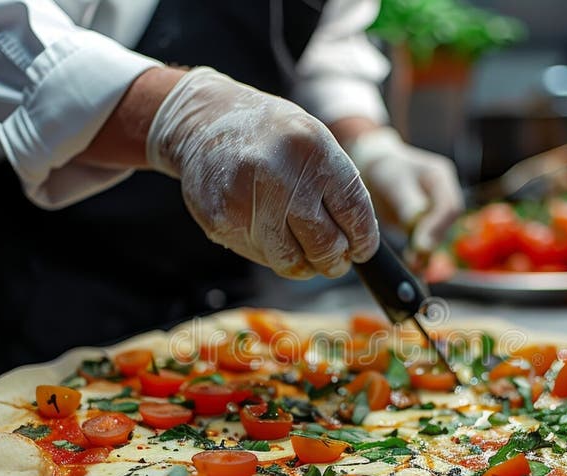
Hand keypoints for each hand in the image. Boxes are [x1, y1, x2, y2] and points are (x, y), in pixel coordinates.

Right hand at [146, 67, 378, 278]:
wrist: (203, 120)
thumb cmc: (269, 134)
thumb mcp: (312, 140)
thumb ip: (337, 185)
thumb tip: (358, 239)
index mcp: (312, 149)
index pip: (353, 212)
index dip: (363, 240)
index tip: (362, 250)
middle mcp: (280, 174)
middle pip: (324, 244)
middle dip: (335, 260)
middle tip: (336, 260)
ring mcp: (247, 200)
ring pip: (291, 260)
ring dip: (305, 264)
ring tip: (306, 254)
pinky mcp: (222, 221)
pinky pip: (260, 256)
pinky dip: (273, 253)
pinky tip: (271, 234)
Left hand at [346, 127, 463, 266]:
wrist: (374, 167)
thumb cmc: (384, 169)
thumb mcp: (394, 182)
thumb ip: (407, 203)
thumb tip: (416, 225)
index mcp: (440, 176)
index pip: (450, 206)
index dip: (437, 228)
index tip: (421, 246)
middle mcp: (443, 194)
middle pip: (446, 224)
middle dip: (431, 244)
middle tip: (415, 262)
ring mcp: (436, 209)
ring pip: (438, 235)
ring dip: (425, 252)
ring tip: (413, 265)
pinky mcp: (426, 223)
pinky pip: (427, 240)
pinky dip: (419, 253)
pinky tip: (412, 264)